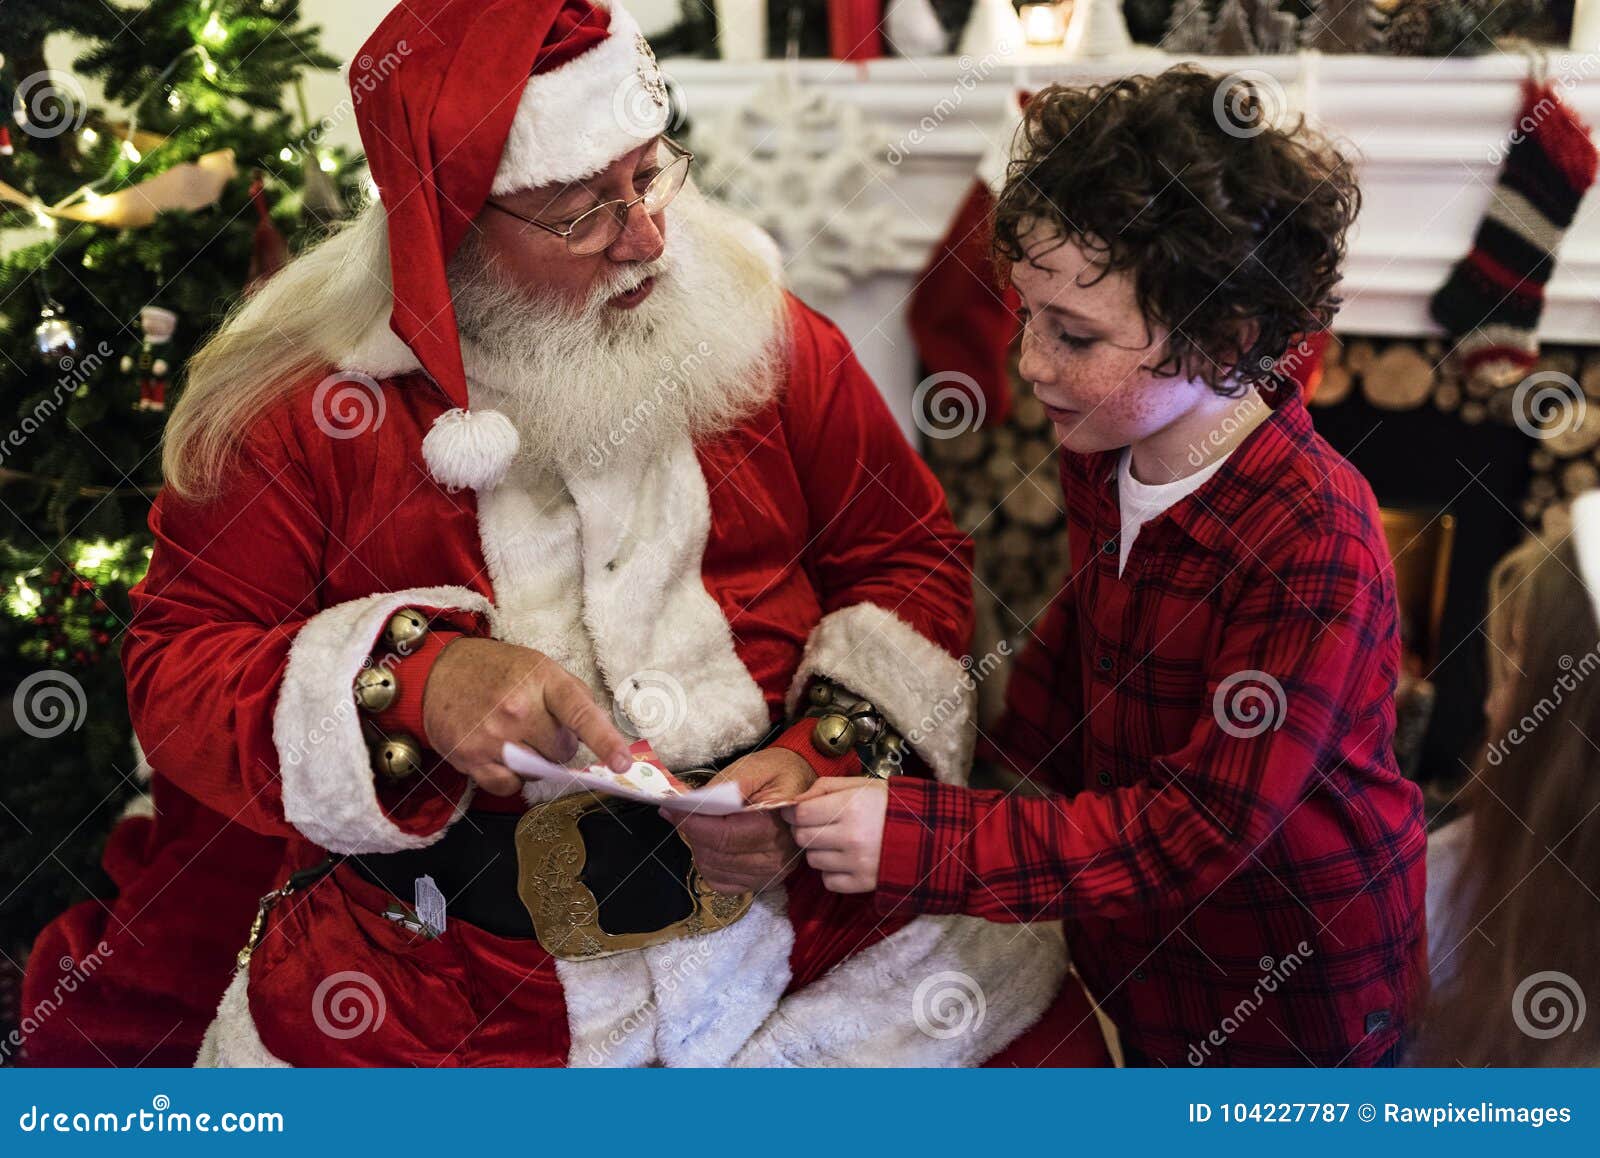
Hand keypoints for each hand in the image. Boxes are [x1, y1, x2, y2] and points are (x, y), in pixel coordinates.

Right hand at [423, 637, 630, 796]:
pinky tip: (500, 753)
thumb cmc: (496, 670)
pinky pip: (510, 787)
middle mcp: (517, 708)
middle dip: (556, 743)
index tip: (623, 763)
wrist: (438, 673)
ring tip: (514, 735)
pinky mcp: (471, 758)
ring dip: (534, 761)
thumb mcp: (539, 667)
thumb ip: (573, 696)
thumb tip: (599, 732)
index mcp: (542, 680)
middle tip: (536, 724)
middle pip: (562, 751)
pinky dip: (511, 777)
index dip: (605, 740)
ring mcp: (493, 736)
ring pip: (538, 771)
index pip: (580, 713)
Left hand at [667, 747, 815, 894]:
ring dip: (698, 848)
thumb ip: (726, 785)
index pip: (722, 836)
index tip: (670, 808)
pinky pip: (723, 883)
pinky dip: (709, 865)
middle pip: (715, 855)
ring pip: (715, 870)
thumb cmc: (782, 774)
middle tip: (680, 812)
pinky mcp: (762, 880)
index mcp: (774, 826)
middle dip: (691, 833)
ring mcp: (769, 873)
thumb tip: (691, 802)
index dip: (691, 823)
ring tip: (698, 825)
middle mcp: (774, 857)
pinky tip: (711, 845)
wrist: (808, 790)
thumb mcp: (757, 767)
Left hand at [782, 777, 888, 893]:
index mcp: (850, 807)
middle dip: (805, 830)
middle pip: (802, 837)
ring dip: (819, 851)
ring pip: (813, 860)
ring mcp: (856, 863)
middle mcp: (851, 836)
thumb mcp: (863, 785)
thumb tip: (797, 799)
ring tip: (837, 842)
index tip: (798, 811)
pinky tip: (845, 860)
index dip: (793, 812)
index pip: (801, 813)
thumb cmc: (893, 806)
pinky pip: (828, 881)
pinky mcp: (863, 883)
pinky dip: (832, 872)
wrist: (930, 835)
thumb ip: (827, 787)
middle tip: (818, 825)